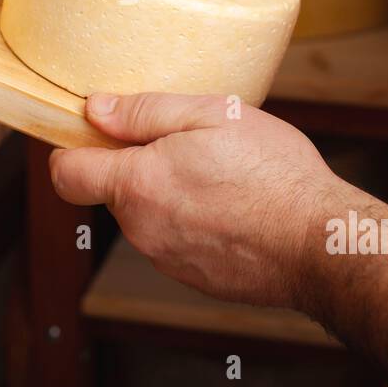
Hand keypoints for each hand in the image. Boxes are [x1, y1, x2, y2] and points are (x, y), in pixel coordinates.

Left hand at [49, 91, 350, 309]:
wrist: (321, 243)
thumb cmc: (272, 173)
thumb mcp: (210, 115)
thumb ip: (144, 112)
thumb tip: (95, 109)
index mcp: (136, 185)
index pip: (66, 174)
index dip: (72, 148)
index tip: (95, 131)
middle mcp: (142, 229)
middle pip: (114, 191)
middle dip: (138, 166)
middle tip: (189, 143)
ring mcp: (168, 259)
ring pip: (149, 215)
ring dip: (170, 193)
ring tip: (222, 174)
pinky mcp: (195, 278)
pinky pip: (178, 240)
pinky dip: (195, 222)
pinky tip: (235, 206)